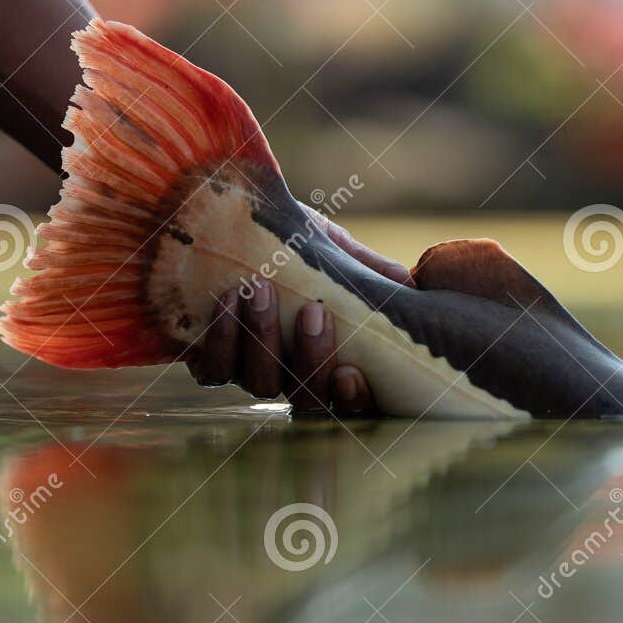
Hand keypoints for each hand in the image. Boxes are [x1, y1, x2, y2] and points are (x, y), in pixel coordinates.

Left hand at [190, 218, 407, 415]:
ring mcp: (252, 371)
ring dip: (263, 340)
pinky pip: (214, 371)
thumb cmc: (297, 243)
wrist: (239, 219)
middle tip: (313, 313)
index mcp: (333, 361)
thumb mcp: (339, 249)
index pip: (351, 402)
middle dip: (311, 360)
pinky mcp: (212, 358)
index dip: (352, 400)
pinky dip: (221, 338)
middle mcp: (293, 376)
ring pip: (261, 385)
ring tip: (261, 291)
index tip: (350, 372)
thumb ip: (372, 269)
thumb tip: (410, 284)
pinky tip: (228, 299)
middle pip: (307, 399)